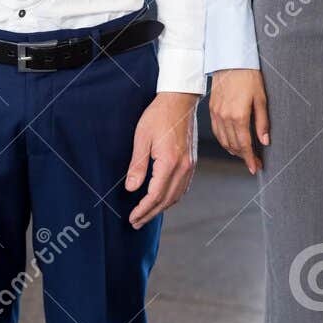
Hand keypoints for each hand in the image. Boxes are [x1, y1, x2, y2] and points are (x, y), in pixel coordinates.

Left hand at [126, 92, 199, 228]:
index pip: (155, 195)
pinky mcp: (191, 161)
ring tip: (147, 214)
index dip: (143, 209)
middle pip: (167, 200)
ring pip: (176, 196)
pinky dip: (172, 197)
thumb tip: (131, 188)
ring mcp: (190, 165)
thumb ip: (137, 165)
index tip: (132, 217)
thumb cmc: (159, 115)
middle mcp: (183, 167)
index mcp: (170, 162)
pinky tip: (163, 199)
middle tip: (136, 222)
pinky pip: (183, 187)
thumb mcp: (142, 138)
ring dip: (162, 208)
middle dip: (150, 213)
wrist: (180, 99)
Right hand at [208, 68, 269, 173]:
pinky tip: (230, 142)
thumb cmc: (248, 77)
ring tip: (244, 153)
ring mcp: (216, 114)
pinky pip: (217, 132)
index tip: (255, 167)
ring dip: (233, 150)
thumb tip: (265, 141)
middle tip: (254, 161)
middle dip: (244, 156)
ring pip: (224, 141)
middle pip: (234, 145)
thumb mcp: (261, 99)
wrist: (231, 61)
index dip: (250, 159)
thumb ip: (262, 122)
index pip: (245, 145)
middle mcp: (225, 117)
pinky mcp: (212, 110)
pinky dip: (224, 140)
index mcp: (239, 116)